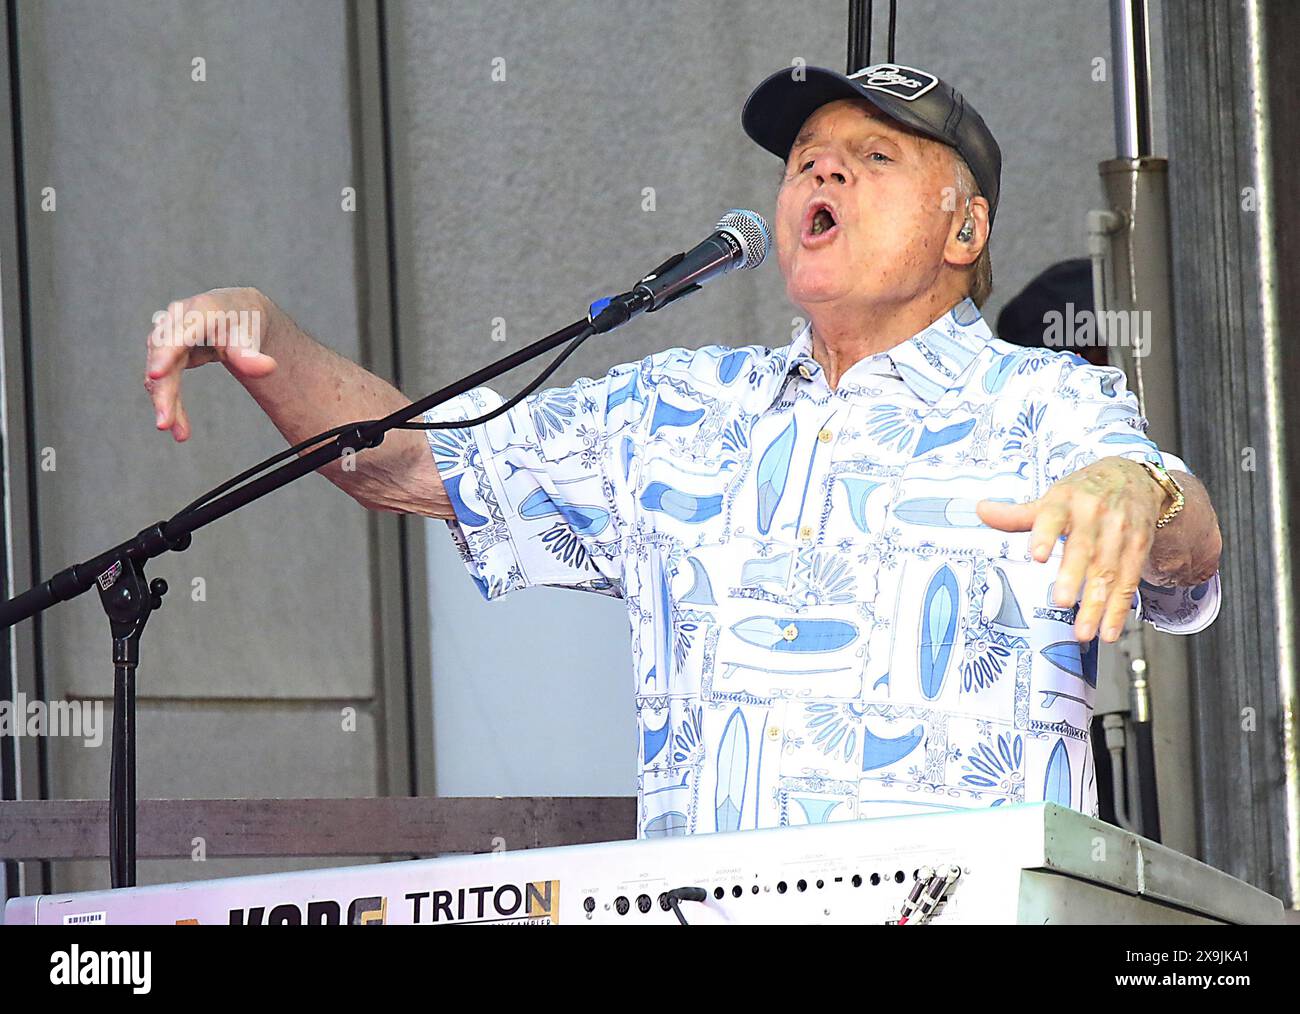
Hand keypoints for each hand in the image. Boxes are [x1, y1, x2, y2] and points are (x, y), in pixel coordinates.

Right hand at [144, 287, 278, 441]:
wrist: (238, 312)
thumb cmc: (244, 320)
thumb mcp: (251, 332)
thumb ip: (252, 352)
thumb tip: (267, 367)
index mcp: (200, 311)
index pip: (179, 333)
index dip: (165, 353)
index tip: (156, 374)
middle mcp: (178, 321)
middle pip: (163, 357)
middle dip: (163, 391)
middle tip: (164, 423)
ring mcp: (169, 337)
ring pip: (160, 372)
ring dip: (166, 403)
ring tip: (179, 433)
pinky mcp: (169, 353)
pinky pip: (166, 380)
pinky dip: (172, 402)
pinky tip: (179, 426)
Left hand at [976, 457, 1166, 643]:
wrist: (1134, 479)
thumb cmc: (1084, 492)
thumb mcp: (1052, 497)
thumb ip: (1017, 513)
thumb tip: (981, 511)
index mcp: (1066, 501)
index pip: (1052, 517)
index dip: (1045, 535)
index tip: (1037, 554)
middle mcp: (1094, 516)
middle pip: (1083, 549)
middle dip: (1073, 577)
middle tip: (1061, 602)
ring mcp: (1118, 533)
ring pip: (1107, 572)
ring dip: (1096, 605)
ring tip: (1083, 632)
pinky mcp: (1137, 549)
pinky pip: (1127, 582)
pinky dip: (1118, 609)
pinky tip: (1108, 630)